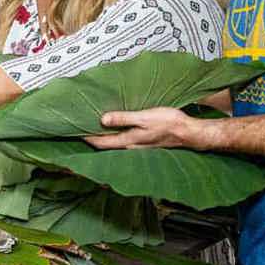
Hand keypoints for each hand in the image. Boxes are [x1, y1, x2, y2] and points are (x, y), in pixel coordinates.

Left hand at [84, 107, 201, 149]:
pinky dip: (116, 137)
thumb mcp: (144, 117)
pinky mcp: (145, 143)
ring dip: (104, 138)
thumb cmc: (169, 124)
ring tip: (94, 130)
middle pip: (106, 146)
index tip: (75, 133)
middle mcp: (131, 146)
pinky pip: (125, 141)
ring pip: (115, 144)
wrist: (189, 132)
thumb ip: (123, 118)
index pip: (102, 142)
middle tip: (81, 132)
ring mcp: (138, 146)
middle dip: (93, 140)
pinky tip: (116, 131)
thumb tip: (103, 119)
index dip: (87, 138)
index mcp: (129, 140)